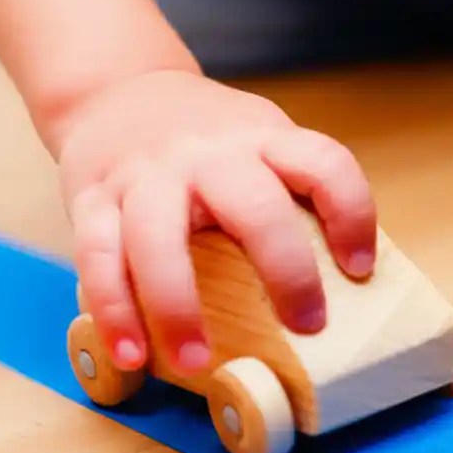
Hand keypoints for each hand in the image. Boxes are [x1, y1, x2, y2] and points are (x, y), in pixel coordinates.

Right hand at [53, 69, 375, 375]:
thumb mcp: (260, 140)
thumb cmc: (205, 139)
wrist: (115, 91)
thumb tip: (348, 281)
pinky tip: (132, 355)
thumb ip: (294, 191)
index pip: (323, 163)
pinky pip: (98, 258)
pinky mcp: (92, 200)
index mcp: (261, 139)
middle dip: (286, 271)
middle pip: (253, 206)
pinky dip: (114, 311)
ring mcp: (145, 175)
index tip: (360, 267)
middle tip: (307, 326)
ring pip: (158, 239)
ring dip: (176, 305)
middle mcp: (206, 154)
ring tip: (195, 361)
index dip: (352, 212)